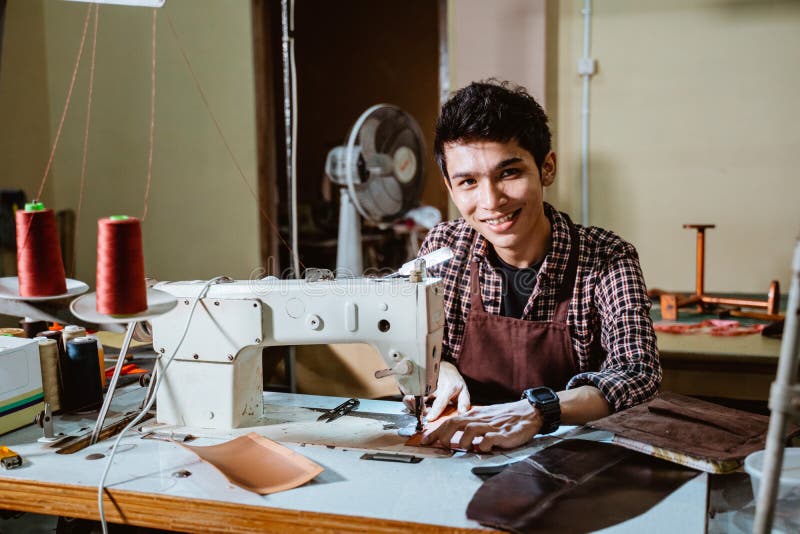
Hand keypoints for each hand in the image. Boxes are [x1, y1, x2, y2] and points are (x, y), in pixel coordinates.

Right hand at [402, 361, 470, 420]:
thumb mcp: (463, 391)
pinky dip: (410, 404)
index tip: (429, 419)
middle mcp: (435, 385)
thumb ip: (464, 403)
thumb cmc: (454, 382)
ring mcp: (424, 384)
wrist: (445, 368)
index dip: (435, 410)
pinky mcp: (416, 385)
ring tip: (421, 410)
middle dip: (421, 409)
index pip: (441, 400)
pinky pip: (408, 397)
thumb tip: (462, 413)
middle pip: (423, 399)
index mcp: (448, 387)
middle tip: (426, 415)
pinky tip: (417, 407)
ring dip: (414, 407)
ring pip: (413, 397)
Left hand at [421, 399, 542, 451]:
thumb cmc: (504, 417)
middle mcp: (479, 419)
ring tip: (461, 448)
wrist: (528, 412)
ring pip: (470, 430)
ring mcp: (491, 426)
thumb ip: (469, 425)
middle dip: (443, 435)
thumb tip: (452, 436)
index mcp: (473, 415)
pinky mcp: (503, 434)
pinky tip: (482, 448)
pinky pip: (490, 439)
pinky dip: (483, 444)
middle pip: (455, 423)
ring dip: (462, 440)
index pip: (450, 421)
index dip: (436, 430)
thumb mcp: (484, 417)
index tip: (424, 440)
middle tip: (437, 445)